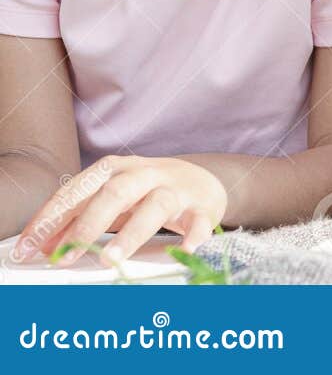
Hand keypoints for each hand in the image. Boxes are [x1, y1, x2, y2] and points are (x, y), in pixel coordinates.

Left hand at [13, 156, 225, 266]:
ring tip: (110, 260)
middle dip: (88, 225)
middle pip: (115, 192)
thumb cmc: (148, 192)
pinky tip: (183, 251)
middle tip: (66, 256)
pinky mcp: (203, 207)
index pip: (79, 189)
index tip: (28, 247)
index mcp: (117, 169)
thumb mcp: (111, 200)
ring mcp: (177, 189)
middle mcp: (146, 174)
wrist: (203, 182)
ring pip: (156, 206)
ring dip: (132, 234)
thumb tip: (43, 245)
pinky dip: (193, 235)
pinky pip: (199, 221)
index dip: (51, 218)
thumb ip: (78, 217)